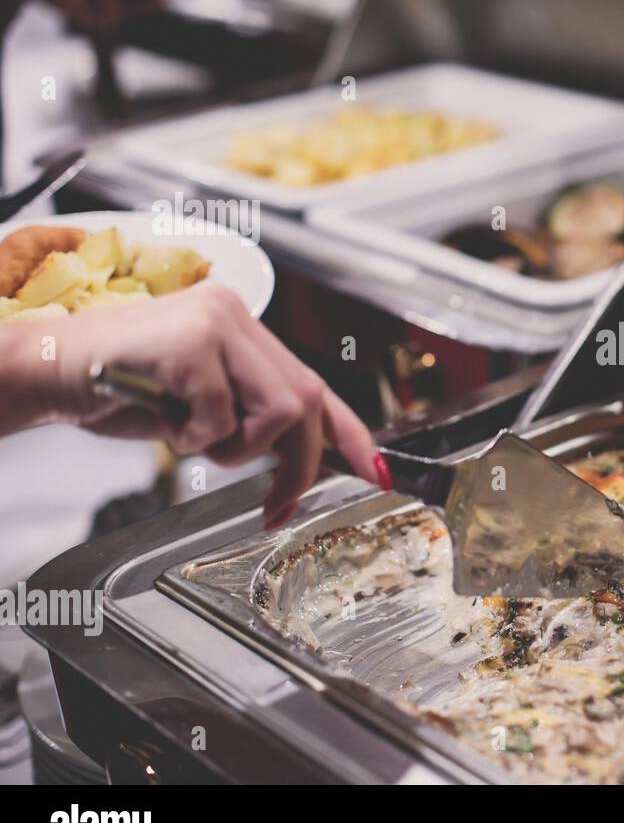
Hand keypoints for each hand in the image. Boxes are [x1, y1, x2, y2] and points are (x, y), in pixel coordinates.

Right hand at [36, 283, 378, 527]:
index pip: (316, 383)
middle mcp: (238, 317)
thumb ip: (249, 418)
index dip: (351, 434)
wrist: (47, 368)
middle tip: (275, 506)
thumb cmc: (115, 391)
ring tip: (188, 435)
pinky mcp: (192, 342)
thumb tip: (302, 463)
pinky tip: (160, 417)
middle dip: (298, 466)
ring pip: (279, 410)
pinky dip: (193, 436)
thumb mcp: (197, 408)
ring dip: (235, 447)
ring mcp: (217, 323)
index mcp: (245, 331)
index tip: (376, 473)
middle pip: (307, 402)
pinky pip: (222, 414)